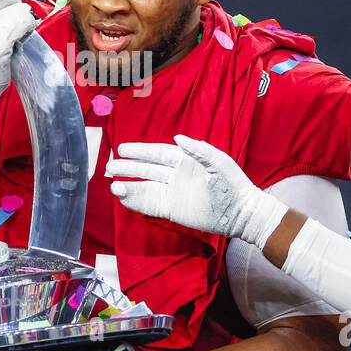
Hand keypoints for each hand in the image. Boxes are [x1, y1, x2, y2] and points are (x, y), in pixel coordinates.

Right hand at [107, 134, 287, 245]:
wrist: (241, 213)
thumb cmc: (233, 185)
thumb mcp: (219, 162)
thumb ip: (199, 149)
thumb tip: (177, 137)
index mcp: (185, 160)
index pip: (157, 153)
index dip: (140, 151)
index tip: (122, 149)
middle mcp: (175, 175)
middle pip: (146, 169)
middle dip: (128, 168)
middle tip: (109, 166)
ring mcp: (173, 193)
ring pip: (145, 187)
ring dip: (128, 186)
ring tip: (112, 185)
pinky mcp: (172, 210)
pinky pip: (150, 204)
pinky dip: (136, 201)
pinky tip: (123, 198)